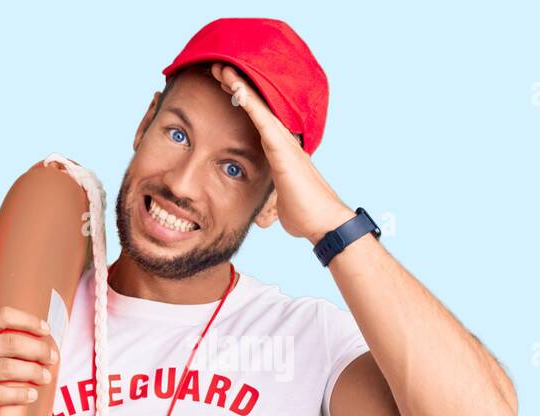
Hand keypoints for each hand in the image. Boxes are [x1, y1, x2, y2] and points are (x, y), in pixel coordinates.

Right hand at [0, 280, 57, 415]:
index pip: (1, 316)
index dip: (28, 321)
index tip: (45, 330)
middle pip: (10, 342)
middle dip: (38, 349)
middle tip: (53, 356)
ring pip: (8, 368)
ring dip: (33, 372)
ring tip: (46, 376)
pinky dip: (19, 394)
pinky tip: (31, 395)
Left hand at [210, 62, 355, 243]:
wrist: (323, 222)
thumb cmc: (304, 213)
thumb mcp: (279, 204)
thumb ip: (270, 205)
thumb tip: (263, 218)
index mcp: (280, 151)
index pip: (258, 120)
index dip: (242, 103)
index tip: (224, 89)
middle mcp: (283, 141)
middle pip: (257, 106)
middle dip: (237, 87)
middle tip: (217, 70)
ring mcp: (284, 142)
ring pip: (258, 106)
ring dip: (238, 86)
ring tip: (220, 68)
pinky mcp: (281, 148)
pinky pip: (261, 118)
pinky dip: (247, 100)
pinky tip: (234, 86)